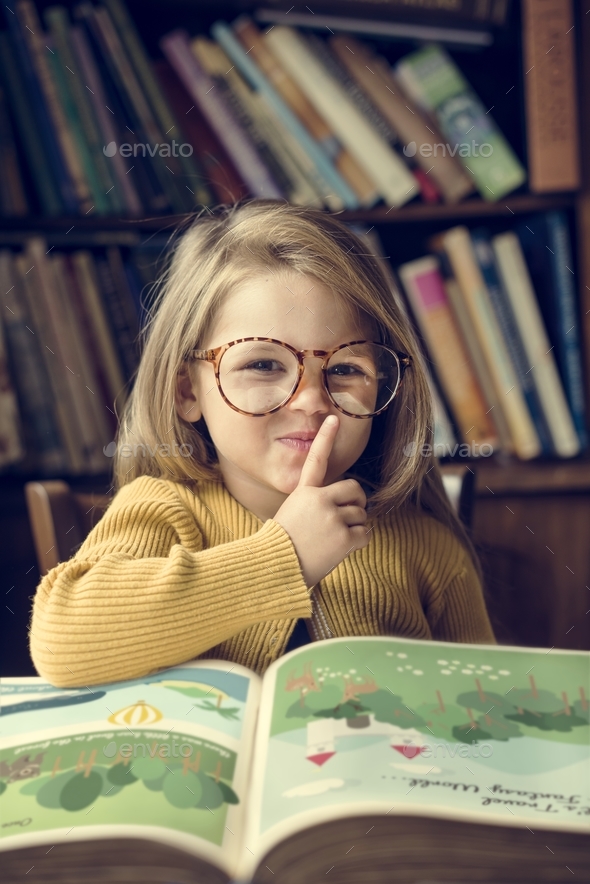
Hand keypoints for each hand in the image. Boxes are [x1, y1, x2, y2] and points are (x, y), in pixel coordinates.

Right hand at [273, 415, 369, 587]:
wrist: (277, 569)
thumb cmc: (282, 545)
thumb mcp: (290, 515)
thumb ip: (313, 505)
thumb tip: (342, 505)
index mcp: (303, 493)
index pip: (316, 460)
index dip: (325, 438)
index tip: (334, 419)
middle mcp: (319, 500)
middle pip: (356, 490)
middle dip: (356, 504)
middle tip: (347, 517)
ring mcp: (333, 518)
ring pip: (361, 515)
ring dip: (355, 527)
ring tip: (333, 539)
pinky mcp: (343, 537)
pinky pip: (365, 534)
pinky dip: (358, 542)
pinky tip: (341, 549)